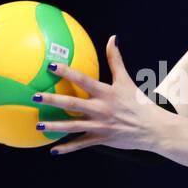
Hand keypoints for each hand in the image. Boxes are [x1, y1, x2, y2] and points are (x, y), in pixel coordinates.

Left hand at [37, 35, 166, 154]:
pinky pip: (81, 144)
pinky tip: (54, 149)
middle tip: (35, 96)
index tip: (51, 66)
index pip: (83, 80)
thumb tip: (112, 38)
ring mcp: (100, 125)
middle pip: (72, 103)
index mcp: (106, 92)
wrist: (152, 128)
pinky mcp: (101, 139)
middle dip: (53, 100)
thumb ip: (115, 60)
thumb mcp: (126, 80)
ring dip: (54, 126)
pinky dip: (68, 148)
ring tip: (38, 124)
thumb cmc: (138, 102)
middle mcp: (101, 109)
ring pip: (73, 126)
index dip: (67, 72)